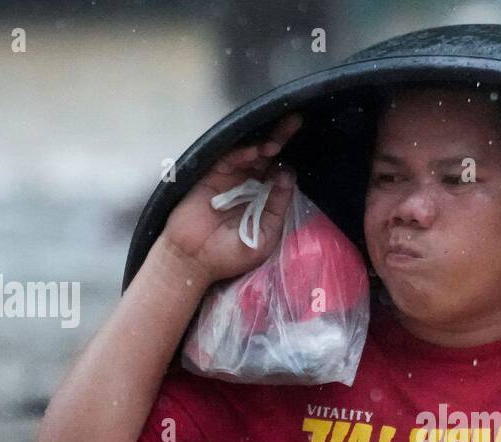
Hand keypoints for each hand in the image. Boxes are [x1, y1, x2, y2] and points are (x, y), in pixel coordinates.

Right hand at [161, 112, 304, 283]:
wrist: (195, 261)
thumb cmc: (230, 255)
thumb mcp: (265, 235)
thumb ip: (277, 207)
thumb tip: (287, 175)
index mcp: (263, 198)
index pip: (279, 172)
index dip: (289, 160)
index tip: (305, 149)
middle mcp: (248, 183)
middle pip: (267, 156)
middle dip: (281, 137)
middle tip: (295, 121)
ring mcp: (229, 178)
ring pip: (250, 154)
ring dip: (264, 146)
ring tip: (275, 144)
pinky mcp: (211, 176)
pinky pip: (228, 159)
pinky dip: (241, 153)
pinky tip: (254, 152)